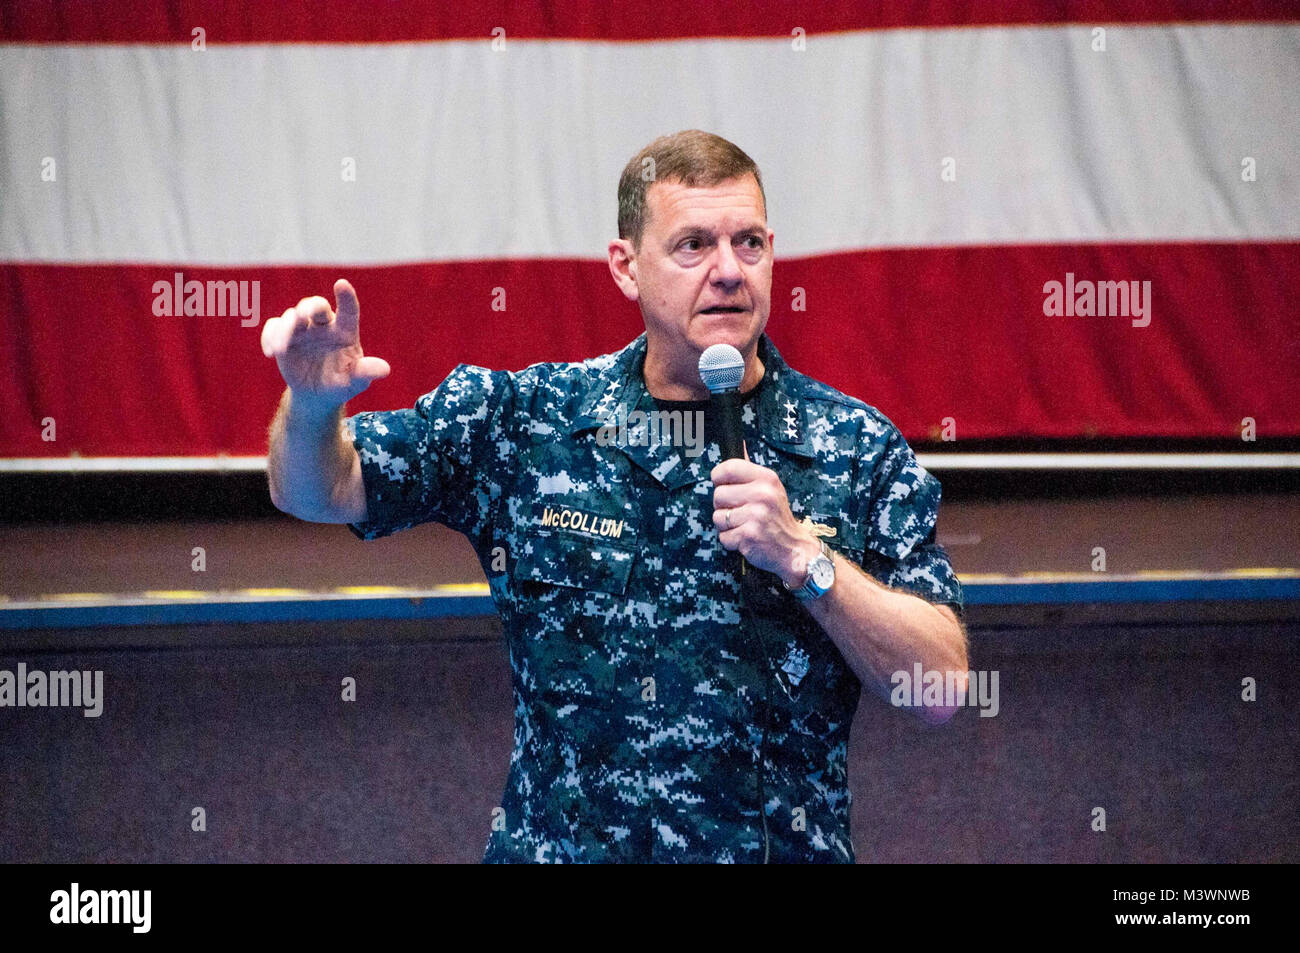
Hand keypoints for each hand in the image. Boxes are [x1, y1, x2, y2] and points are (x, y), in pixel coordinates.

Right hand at [260, 278, 389, 412]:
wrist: (317, 394)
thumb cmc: (342, 383)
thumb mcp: (355, 381)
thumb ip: (366, 372)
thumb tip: (385, 370)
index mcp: (345, 331)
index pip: (348, 310)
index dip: (346, 297)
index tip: (342, 284)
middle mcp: (324, 324)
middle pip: (316, 305)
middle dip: (309, 307)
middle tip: (303, 314)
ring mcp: (303, 328)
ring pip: (291, 316)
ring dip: (285, 330)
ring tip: (280, 350)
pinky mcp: (283, 335)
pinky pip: (273, 327)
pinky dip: (269, 336)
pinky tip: (270, 353)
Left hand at [711, 458, 821, 586]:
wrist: (795, 549)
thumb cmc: (777, 518)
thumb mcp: (770, 489)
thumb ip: (750, 473)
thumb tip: (739, 445)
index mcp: (766, 478)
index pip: (729, 467)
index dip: (719, 478)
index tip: (724, 486)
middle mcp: (762, 494)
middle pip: (718, 495)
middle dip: (723, 507)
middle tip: (741, 513)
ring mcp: (756, 515)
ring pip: (717, 517)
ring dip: (726, 526)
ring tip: (745, 526)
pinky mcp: (749, 535)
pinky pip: (723, 537)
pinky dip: (731, 542)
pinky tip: (746, 539)